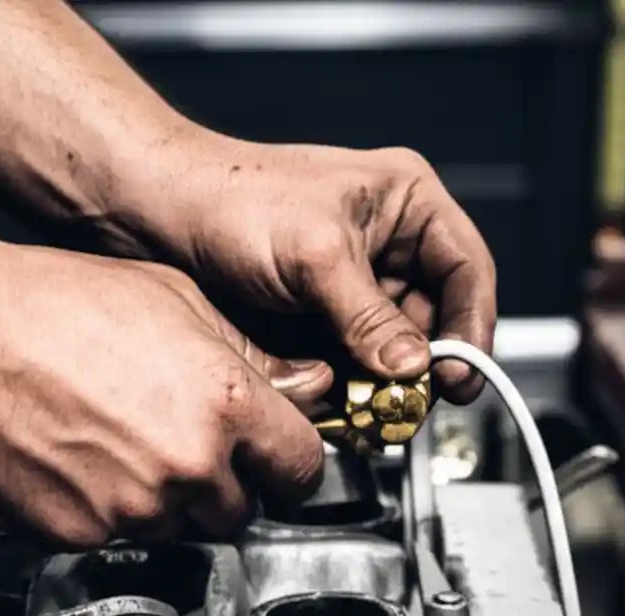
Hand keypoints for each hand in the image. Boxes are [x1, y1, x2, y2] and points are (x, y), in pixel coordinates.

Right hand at [0, 241, 330, 546]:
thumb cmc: (57, 304)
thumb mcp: (178, 300)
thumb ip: (253, 356)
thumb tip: (308, 386)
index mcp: (226, 403)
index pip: (302, 470)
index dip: (288, 463)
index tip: (274, 459)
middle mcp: (188, 465)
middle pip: (241, 511)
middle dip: (222, 484)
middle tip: (180, 440)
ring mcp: (131, 507)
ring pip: (176, 529)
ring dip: (162, 500)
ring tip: (116, 440)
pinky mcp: (77, 534)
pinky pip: (113, 538)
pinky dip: (102, 511)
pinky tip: (78, 459)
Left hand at [111, 139, 496, 402]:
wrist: (152, 213)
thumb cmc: (227, 197)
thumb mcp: (314, 255)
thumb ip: (368, 315)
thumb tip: (414, 366)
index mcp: (406, 202)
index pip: (468, 271)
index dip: (472, 327)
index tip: (457, 375)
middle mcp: (388, 244)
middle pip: (437, 320)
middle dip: (423, 366)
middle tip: (408, 404)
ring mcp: (354, 285)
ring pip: (395, 351)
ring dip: (386, 385)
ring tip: (371, 409)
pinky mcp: (321, 319)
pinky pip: (355, 365)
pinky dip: (352, 391)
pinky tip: (339, 406)